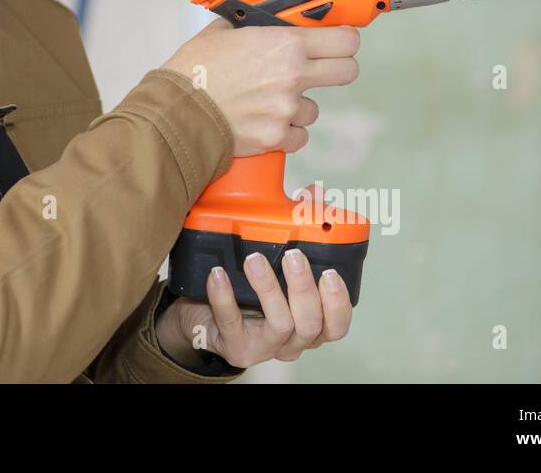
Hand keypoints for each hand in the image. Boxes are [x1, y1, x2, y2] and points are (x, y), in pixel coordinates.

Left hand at [156, 185, 353, 369]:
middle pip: (311, 324)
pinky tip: (218, 275)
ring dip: (269, 289)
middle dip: (304, 288)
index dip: (338, 302)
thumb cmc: (247, 287)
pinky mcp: (235, 347)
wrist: (201, 315)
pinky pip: (231, 323)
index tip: (331, 272)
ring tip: (254, 260)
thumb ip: (299, 228)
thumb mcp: (275, 260)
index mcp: (310, 322)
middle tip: (294, 255)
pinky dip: (225, 297)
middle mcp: (293, 340)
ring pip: (280, 325)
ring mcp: (265, 347)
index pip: (337, 324)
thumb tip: (314, 194)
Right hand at [160, 19, 359, 155]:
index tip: (337, 41)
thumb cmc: (192, 72)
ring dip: (297, 105)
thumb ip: (251, 27)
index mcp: (285, 45)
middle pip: (347, 71)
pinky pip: (297, 136)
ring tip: (266, 101)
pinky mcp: (277, 138)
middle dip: (336, 67)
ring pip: (314, 108)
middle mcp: (293, 77)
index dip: (342, 39)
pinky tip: (262, 122)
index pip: (345, 40)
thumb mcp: (221, 32)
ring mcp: (287, 110)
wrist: (175, 113)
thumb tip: (259, 20)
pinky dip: (284, 132)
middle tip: (318, 68)